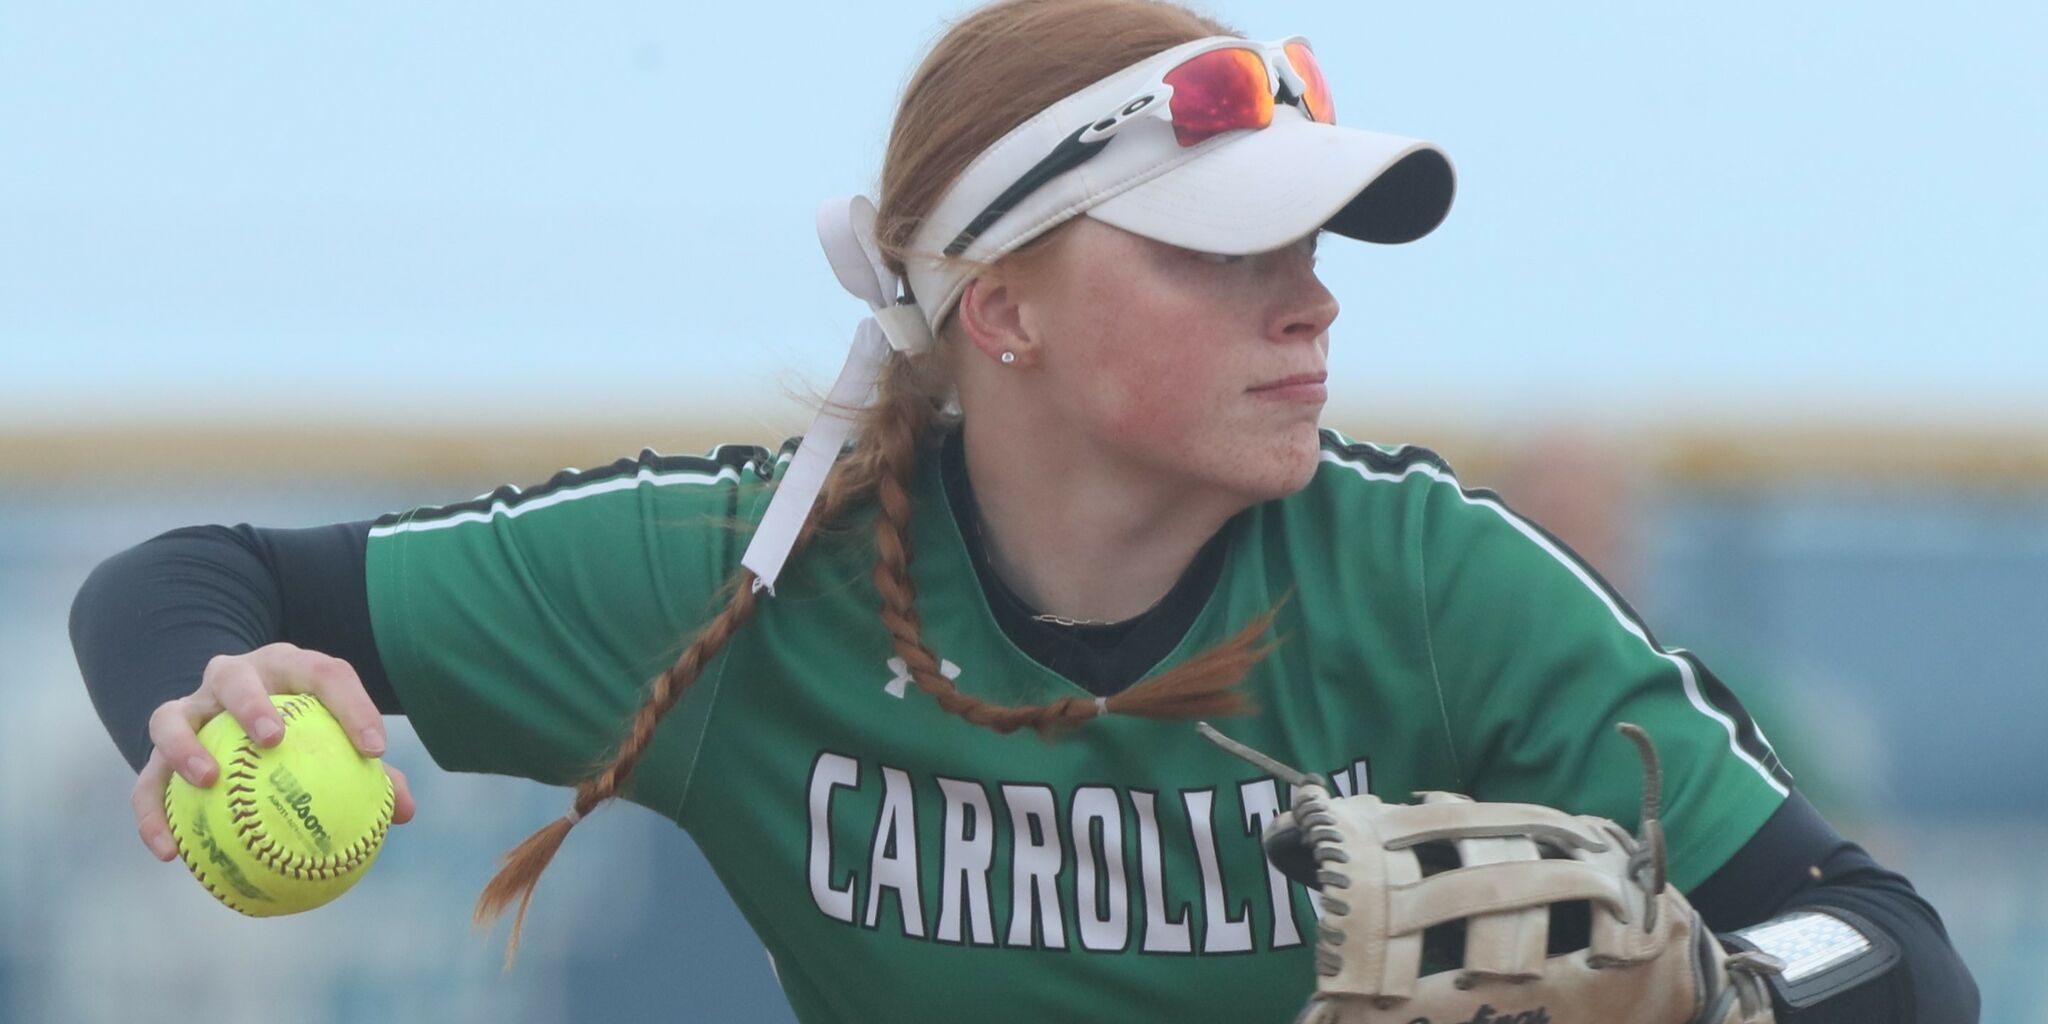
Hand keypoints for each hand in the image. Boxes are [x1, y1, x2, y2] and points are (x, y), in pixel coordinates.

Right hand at [132, 643, 416, 861]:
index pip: (325, 674)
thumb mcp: (336, 740)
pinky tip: (170, 853)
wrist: (229, 709)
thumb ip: (372, 774)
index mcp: (287, 669)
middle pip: (234, 677)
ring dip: (186, 746)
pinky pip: (146, 779)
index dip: (354, 706)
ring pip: (171, 717)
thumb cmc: (302, 728)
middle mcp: (231, 679)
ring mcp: (189, 709)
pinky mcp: (158, 748)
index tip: (376, 750)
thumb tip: (404, 813)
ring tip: (209, 780)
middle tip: (274, 738)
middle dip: (252, 703)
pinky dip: (152, 814)